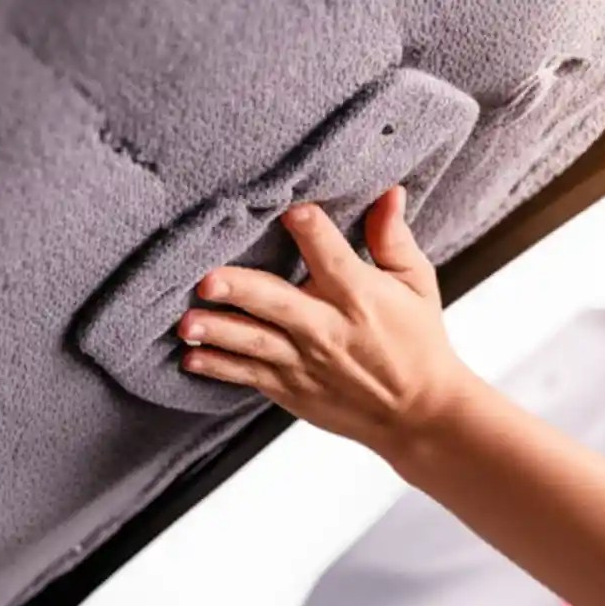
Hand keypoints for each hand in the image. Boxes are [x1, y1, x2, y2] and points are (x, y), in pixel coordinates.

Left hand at [177, 186, 473, 450]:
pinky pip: (247, 375)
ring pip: (253, 342)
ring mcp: (304, 362)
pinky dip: (218, 367)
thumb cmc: (418, 341)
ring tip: (185, 323)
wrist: (418, 413)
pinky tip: (191, 357)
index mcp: (359, 296)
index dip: (311, 229)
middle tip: (206, 280)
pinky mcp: (290, 388)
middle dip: (241, 290)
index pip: (331, 255)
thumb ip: (393, 239)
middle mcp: (327, 328)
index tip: (292, 210)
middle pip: (277, 302)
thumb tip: (389, 192)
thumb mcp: (416, 285)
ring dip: (218, 331)